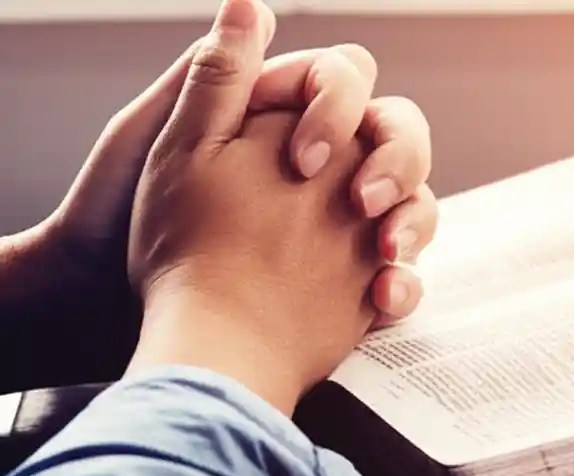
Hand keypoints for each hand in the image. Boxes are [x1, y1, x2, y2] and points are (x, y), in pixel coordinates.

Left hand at [127, 5, 380, 412]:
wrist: (172, 338)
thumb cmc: (152, 240)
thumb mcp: (171, 149)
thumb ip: (216, 78)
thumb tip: (249, 4)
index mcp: (279, 126)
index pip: (343, 83)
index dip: (337, 107)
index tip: (299, 160)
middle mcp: (322, 170)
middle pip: (395, 138)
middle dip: (397, 161)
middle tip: (362, 204)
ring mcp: (347, 229)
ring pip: (413, 204)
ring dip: (414, 221)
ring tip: (387, 254)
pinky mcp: (358, 283)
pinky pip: (402, 274)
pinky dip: (402, 285)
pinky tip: (380, 298)